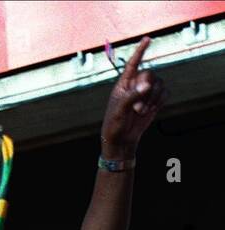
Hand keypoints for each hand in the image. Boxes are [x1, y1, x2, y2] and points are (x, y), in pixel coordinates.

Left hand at [100, 37, 164, 158]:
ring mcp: (146, 92)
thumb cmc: (115, 124)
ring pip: (160, 84)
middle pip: (150, 75)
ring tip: (141, 112)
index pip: (133, 64)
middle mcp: (136, 84)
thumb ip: (132, 96)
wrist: (122, 139)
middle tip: (137, 108)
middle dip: (146, 91)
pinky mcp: (155, 100)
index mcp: (123, 83)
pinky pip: (166, 92)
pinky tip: (151, 111)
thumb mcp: (119, 110)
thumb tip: (147, 86)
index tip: (148, 38)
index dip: (140, 51)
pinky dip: (160, 102)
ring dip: (153, 99)